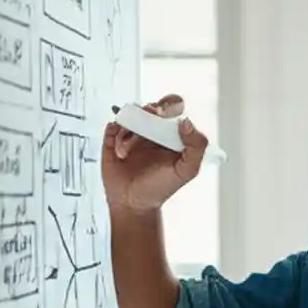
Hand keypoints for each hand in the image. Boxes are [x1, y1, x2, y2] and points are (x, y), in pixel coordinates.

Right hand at [102, 94, 208, 213]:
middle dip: (150, 109)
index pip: (173, 109)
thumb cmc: (161, 187)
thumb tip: (186, 122)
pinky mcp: (113, 141)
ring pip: (130, 114)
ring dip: (131, 123)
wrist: (134, 204)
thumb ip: (196, 147)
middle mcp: (151, 132)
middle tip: (150, 116)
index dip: (171, 104)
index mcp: (170, 135)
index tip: (166, 113)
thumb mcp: (186, 170)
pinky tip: (121, 150)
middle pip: (150, 107)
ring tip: (132, 144)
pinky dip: (115, 132)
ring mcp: (131, 135)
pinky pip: (112, 126)